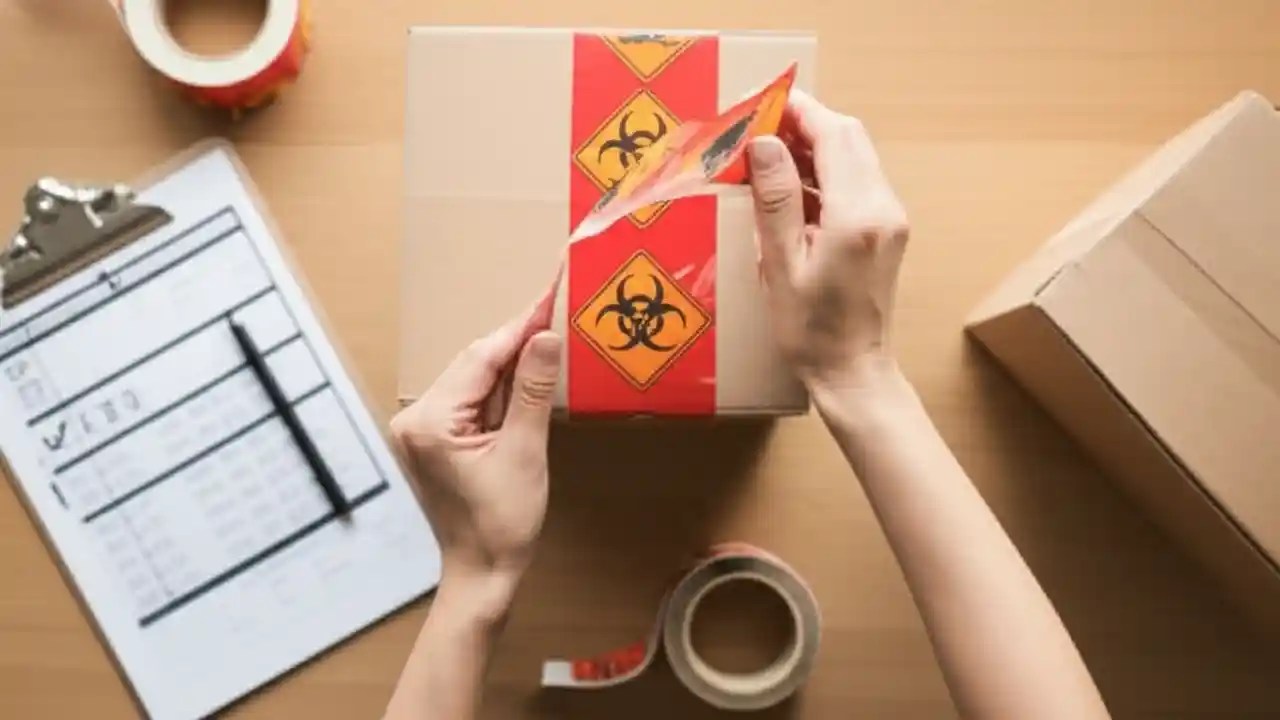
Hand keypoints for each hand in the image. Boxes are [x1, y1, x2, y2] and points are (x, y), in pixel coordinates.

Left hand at [390, 289, 561, 609]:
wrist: (482, 573)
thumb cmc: (502, 524)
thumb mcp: (525, 453)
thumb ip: (532, 391)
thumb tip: (546, 338)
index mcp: (431, 421)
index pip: (482, 358)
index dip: (520, 325)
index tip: (550, 295)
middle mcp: (416, 418)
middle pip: (475, 364)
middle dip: (517, 340)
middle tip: (557, 308)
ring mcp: (421, 429)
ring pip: (474, 379)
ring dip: (511, 363)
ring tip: (550, 334)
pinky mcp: (434, 439)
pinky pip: (472, 400)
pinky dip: (501, 388)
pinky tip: (529, 374)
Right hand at [747, 91, 908, 397]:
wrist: (854, 373)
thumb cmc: (811, 331)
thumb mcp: (781, 264)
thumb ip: (775, 199)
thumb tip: (765, 142)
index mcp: (857, 215)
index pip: (834, 136)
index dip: (798, 111)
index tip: (761, 103)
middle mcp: (883, 208)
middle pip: (849, 137)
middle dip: (805, 124)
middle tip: (759, 127)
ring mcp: (890, 218)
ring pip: (855, 156)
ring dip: (814, 147)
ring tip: (767, 156)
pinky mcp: (887, 229)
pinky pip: (857, 182)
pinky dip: (825, 173)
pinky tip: (790, 189)